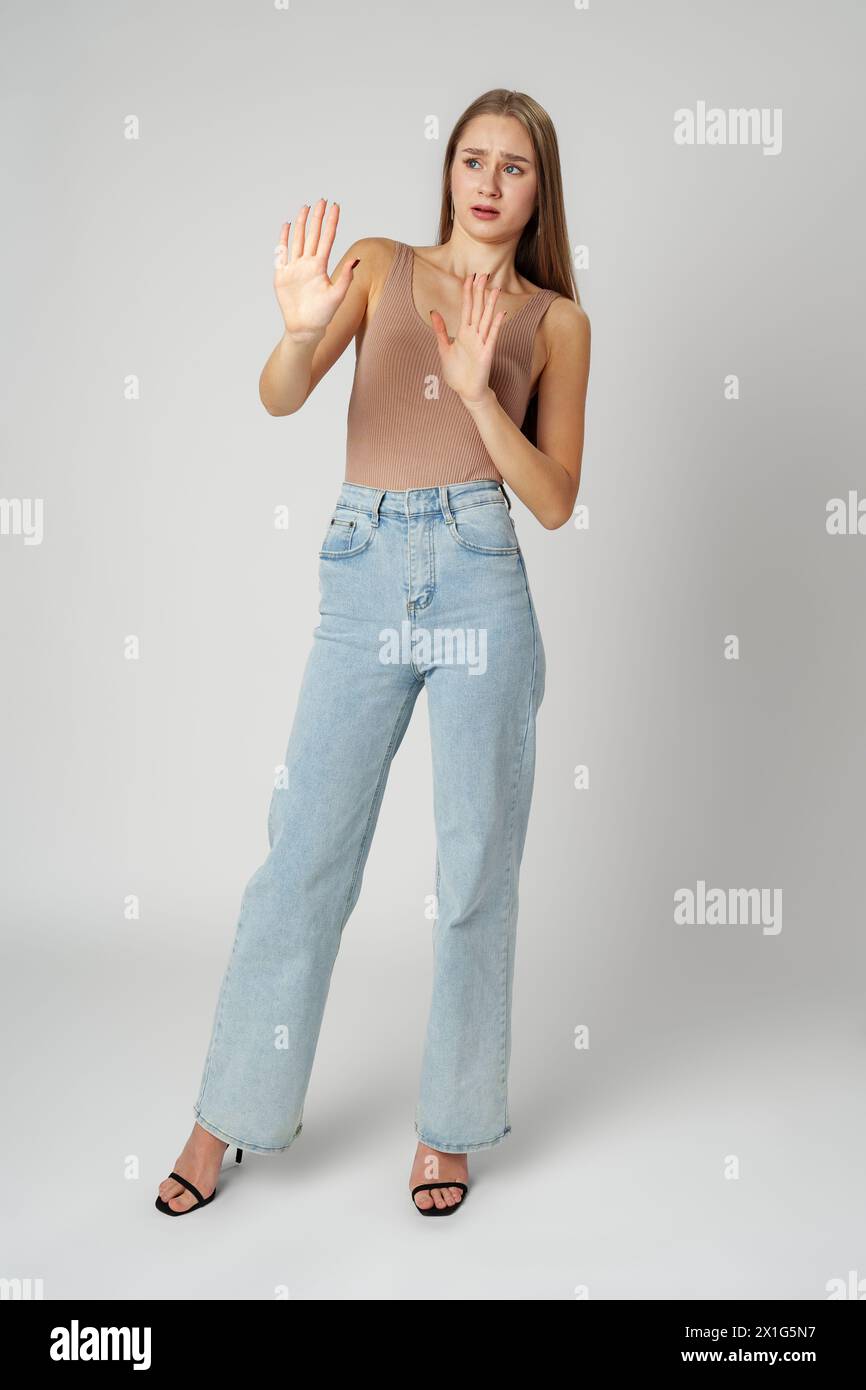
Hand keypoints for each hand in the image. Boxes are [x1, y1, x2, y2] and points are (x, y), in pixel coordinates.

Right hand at [273, 199, 357, 341]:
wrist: (304, 328)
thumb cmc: (323, 315)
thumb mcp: (337, 296)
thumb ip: (346, 278)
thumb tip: (356, 260)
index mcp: (321, 267)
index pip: (327, 239)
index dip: (331, 223)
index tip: (336, 207)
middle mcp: (308, 264)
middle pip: (313, 235)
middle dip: (318, 217)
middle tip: (322, 200)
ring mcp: (295, 267)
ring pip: (299, 240)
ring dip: (302, 223)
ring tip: (306, 207)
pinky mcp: (282, 274)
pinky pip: (282, 252)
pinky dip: (284, 238)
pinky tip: (288, 226)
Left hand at [428, 271, 506, 405]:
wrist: (466, 391)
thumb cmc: (456, 372)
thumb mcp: (443, 348)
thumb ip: (440, 330)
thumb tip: (433, 312)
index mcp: (464, 332)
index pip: (467, 307)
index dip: (467, 292)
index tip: (469, 277)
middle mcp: (474, 335)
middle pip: (477, 308)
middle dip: (480, 292)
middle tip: (484, 274)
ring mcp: (482, 342)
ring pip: (486, 319)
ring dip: (491, 304)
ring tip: (495, 288)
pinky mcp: (487, 353)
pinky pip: (492, 336)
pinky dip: (496, 325)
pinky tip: (501, 313)